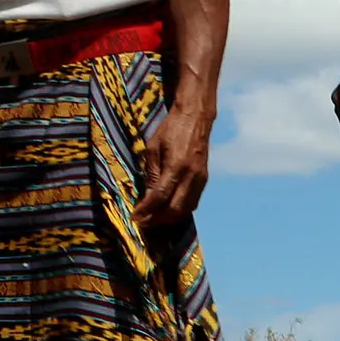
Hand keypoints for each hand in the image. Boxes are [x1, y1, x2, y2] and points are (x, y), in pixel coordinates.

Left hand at [134, 106, 211, 224]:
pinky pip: (192, 203)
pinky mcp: (204, 180)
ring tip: (153, 218)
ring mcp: (200, 180)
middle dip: (157, 219)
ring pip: (186, 210)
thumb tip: (146, 197)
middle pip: (175, 209)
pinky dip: (180, 210)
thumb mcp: (153, 148)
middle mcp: (191, 176)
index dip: (147, 210)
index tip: (135, 218)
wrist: (195, 118)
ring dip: (169, 218)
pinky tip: (168, 209)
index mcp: (176, 166)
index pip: (160, 197)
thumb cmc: (170, 129)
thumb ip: (152, 174)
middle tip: (143, 222)